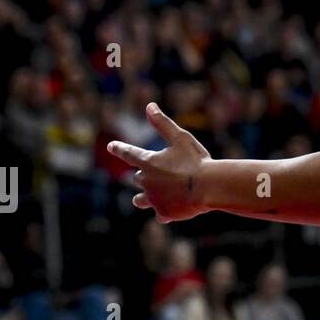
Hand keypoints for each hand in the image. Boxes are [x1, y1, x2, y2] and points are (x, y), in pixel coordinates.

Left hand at [108, 102, 211, 223]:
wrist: (209, 187)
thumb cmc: (196, 160)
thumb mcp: (181, 138)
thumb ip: (163, 123)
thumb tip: (149, 106)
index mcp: (149, 162)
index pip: (129, 153)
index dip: (120, 148)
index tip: (111, 145)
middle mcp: (147, 181)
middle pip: (138, 178)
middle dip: (145, 176)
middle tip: (160, 174)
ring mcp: (154, 199)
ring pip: (141, 200)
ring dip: (145, 197)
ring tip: (149, 197)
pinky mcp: (164, 213)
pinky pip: (160, 213)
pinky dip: (164, 211)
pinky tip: (171, 211)